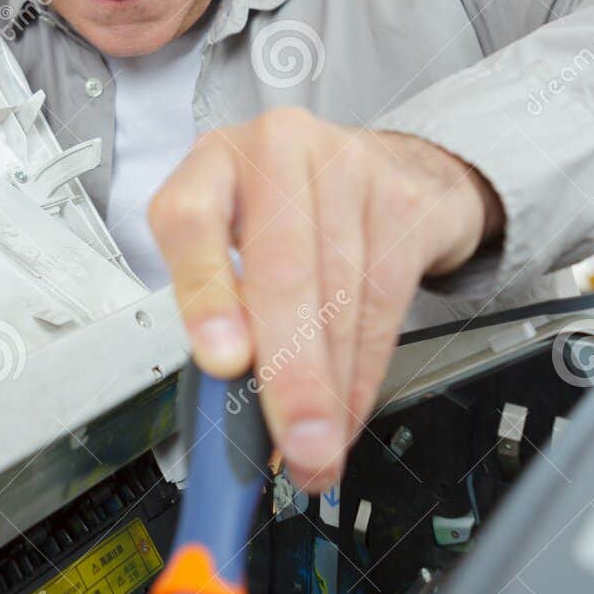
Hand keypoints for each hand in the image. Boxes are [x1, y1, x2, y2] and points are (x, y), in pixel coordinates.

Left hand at [148, 109, 504, 490]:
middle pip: (279, 271)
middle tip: (295, 441)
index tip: (223, 363)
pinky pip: (385, 301)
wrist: (391, 171)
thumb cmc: (293, 215)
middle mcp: (275, 151)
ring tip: (319, 442)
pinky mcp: (402, 200)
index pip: (191, 220)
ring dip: (331, 387)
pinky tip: (351, 404)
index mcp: (212, 164)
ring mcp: (345, 167)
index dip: (204, 295)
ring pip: (338, 295)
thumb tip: (227, 408)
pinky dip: (365, 370)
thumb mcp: (238, 245)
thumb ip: (224, 311)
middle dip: (289, 374)